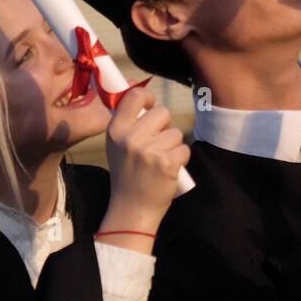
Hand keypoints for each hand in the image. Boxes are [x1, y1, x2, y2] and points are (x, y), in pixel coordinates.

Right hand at [97, 86, 190, 252]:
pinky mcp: (166, 163)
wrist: (131, 208)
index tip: (150, 106)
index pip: (135, 96)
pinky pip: (184, 149)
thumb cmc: (127, 175)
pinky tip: (169, 170)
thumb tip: (140, 92)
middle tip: (156, 145)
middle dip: (165, 127)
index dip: (148, 97)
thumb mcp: (117, 146)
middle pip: (163, 112)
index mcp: (116, 130)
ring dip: (173, 146)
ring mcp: (149, 151)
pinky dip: (181, 159)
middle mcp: (131, 138)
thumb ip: (128, 122)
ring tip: (159, 161)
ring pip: (176, 133)